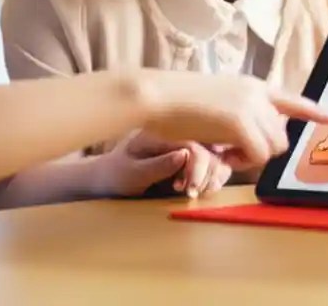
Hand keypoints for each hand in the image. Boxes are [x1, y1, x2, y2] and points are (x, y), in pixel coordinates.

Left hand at [90, 131, 230, 197]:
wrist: (108, 178)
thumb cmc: (117, 175)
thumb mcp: (131, 173)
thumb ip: (157, 165)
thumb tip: (185, 155)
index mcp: (163, 131)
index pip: (193, 143)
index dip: (197, 168)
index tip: (188, 190)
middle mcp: (179, 134)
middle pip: (212, 147)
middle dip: (208, 174)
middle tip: (192, 194)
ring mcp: (187, 145)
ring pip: (218, 155)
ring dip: (215, 176)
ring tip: (197, 193)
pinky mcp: (192, 158)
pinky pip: (216, 163)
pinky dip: (216, 177)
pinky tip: (203, 190)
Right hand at [138, 72, 327, 170]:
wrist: (158, 95)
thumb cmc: (176, 103)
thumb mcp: (217, 102)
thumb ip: (239, 114)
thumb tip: (253, 139)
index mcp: (252, 86)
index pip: (292, 100)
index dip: (315, 112)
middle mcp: (258, 94)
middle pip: (281, 137)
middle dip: (261, 150)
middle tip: (231, 150)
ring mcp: (251, 107)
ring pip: (272, 148)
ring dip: (251, 158)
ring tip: (224, 150)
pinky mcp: (241, 123)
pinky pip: (257, 155)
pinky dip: (241, 162)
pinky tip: (222, 153)